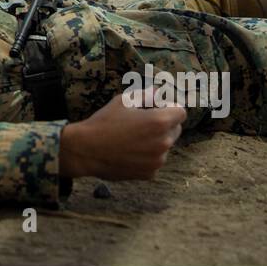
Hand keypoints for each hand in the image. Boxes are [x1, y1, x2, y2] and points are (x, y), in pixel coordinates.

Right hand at [58, 89, 186, 179]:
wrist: (86, 150)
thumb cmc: (104, 122)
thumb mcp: (123, 101)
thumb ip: (146, 95)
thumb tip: (158, 91)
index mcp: (159, 122)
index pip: (181, 112)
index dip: (170, 108)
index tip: (158, 108)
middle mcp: (163, 142)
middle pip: (176, 130)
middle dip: (165, 124)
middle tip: (143, 122)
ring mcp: (157, 160)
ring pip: (165, 146)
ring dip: (156, 141)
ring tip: (133, 138)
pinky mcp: (150, 174)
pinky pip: (155, 161)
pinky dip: (147, 156)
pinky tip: (129, 152)